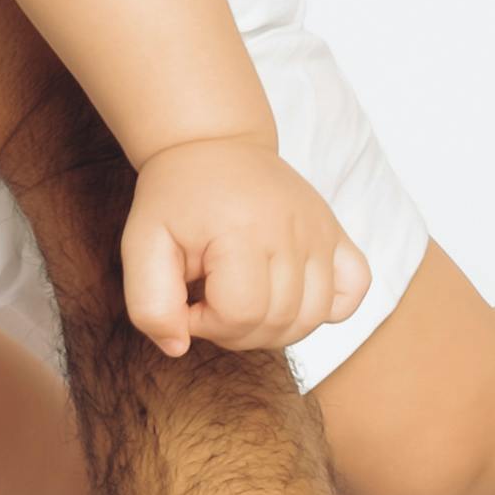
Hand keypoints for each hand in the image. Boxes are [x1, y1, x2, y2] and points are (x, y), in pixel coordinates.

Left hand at [118, 130, 366, 361]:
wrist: (212, 146)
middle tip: (209, 299)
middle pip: (276, 323)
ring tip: (241, 299)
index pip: (238, 315)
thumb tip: (178, 347)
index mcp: (242, 230)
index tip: (188, 300)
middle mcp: (292, 230)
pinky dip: (326, 309)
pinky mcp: (335, 234)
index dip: (206, 324)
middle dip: (233, 330)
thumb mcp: (141, 245)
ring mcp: (320, 232)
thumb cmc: (175, 198)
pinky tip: (290, 298)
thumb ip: (149, 305)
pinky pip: (354, 290)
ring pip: (311, 318)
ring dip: (272, 327)